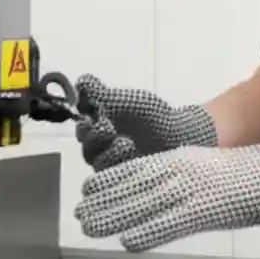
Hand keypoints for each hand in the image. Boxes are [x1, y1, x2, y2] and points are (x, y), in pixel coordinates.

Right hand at [74, 74, 217, 170]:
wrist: (180, 135)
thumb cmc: (153, 115)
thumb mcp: (126, 99)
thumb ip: (100, 92)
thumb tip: (79, 82)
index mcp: (101, 123)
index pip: (81, 123)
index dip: (82, 119)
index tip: (89, 113)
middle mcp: (102, 143)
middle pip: (85, 142)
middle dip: (92, 134)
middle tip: (107, 127)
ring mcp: (110, 161)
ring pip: (94, 159)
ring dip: (106, 149)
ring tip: (125, 142)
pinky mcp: (120, 176)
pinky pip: (108, 173)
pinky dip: (117, 161)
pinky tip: (130, 153)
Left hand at [74, 124, 259, 251]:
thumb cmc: (246, 173)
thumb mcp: (206, 166)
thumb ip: (183, 173)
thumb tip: (160, 188)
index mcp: (182, 158)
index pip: (137, 167)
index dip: (111, 179)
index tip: (87, 189)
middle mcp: (181, 170)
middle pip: (134, 185)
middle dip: (104, 199)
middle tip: (78, 211)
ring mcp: (192, 190)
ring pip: (145, 202)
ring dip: (114, 214)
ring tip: (89, 225)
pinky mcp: (206, 210)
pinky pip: (171, 223)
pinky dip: (148, 231)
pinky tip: (128, 241)